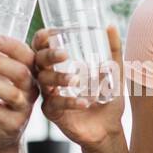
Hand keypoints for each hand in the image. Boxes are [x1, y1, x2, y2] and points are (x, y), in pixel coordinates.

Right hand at [32, 25, 124, 150]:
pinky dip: (69, 102)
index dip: (42, 38)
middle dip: (49, 56)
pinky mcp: (53, 113)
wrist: (109, 127)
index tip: (50, 33)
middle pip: (38, 62)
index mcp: (59, 64)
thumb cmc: (108, 97)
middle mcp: (51, 77)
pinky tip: (85, 102)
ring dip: (59, 78)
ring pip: (45, 82)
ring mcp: (50, 95)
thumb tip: (110, 26)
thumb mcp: (114, 71)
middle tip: (64, 54)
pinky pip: (55, 105)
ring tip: (77, 80)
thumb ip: (113, 50)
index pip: (42, 47)